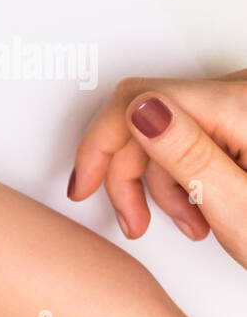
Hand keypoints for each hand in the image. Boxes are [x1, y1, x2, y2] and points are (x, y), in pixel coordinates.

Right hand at [69, 73, 246, 267]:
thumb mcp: (239, 208)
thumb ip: (187, 154)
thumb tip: (140, 110)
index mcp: (243, 106)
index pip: (139, 100)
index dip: (101, 144)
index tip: (85, 184)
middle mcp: (246, 92)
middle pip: (147, 115)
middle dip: (131, 172)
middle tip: (132, 220)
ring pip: (165, 128)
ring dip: (160, 180)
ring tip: (187, 224)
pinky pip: (192, 133)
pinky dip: (185, 173)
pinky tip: (201, 205)